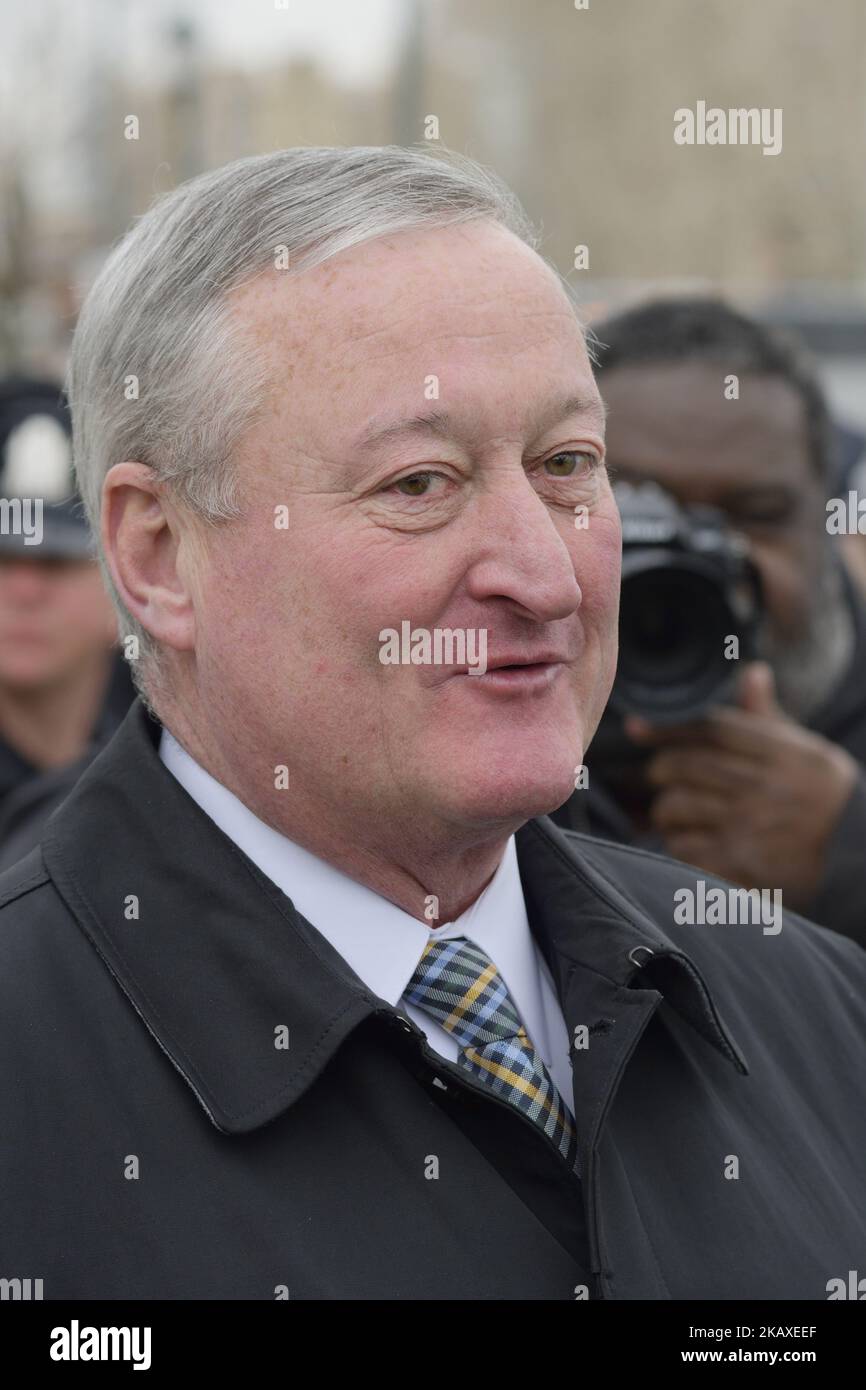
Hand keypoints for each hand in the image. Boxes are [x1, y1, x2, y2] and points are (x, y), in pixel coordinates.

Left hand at [626, 663, 858, 910]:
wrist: (856, 849)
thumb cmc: (819, 793)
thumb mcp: (802, 749)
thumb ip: (766, 715)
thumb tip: (752, 671)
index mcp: (778, 751)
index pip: (709, 729)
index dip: (667, 728)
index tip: (637, 730)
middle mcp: (763, 785)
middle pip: (682, 765)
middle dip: (661, 770)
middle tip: (664, 778)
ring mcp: (750, 825)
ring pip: (674, 807)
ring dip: (667, 812)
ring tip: (679, 814)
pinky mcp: (740, 862)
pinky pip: (683, 847)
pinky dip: (679, 845)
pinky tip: (693, 843)